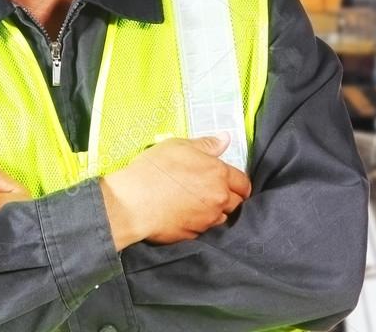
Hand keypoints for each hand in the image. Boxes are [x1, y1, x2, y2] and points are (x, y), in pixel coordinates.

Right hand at [100, 133, 251, 250]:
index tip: (232, 182)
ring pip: (222, 218)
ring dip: (216, 212)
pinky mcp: (193, 236)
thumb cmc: (154, 171)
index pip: (243, 182)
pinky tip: (186, 216)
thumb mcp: (179, 146)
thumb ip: (207, 144)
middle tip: (214, 192)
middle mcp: (217, 199)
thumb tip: (225, 139)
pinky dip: (199, 224)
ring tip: (199, 205)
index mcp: (218, 175)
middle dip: (230, 198)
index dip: (239, 182)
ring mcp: (206, 220)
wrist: (132, 203)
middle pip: (237, 203)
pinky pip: (203, 231)